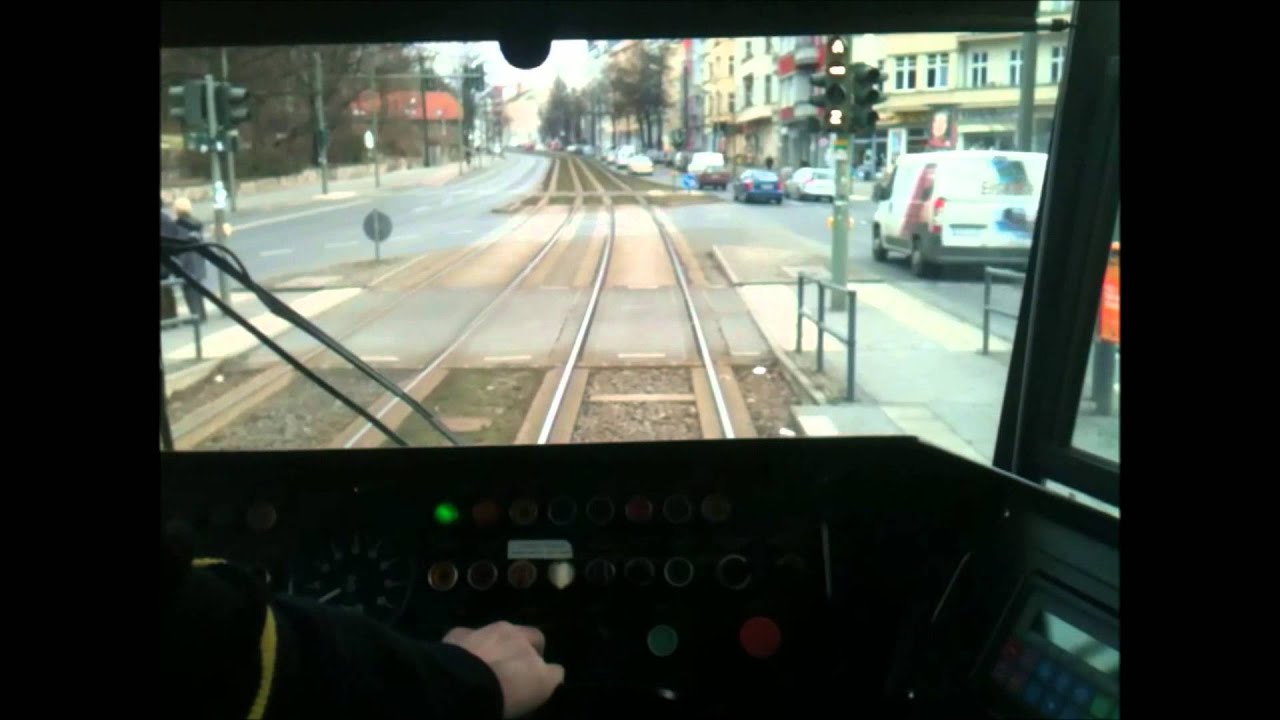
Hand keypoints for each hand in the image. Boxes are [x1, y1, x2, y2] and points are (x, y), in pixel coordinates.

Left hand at [444, 621, 564, 718]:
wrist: (465, 686)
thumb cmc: (509, 688)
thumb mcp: (541, 686)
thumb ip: (551, 675)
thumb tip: (554, 671)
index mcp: (528, 640)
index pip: (539, 640)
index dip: (536, 655)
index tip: (531, 672)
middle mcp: (506, 629)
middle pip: (513, 633)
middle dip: (513, 646)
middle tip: (508, 669)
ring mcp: (480, 630)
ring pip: (489, 634)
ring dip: (489, 646)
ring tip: (483, 667)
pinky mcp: (455, 636)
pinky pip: (464, 638)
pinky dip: (465, 648)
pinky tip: (461, 663)